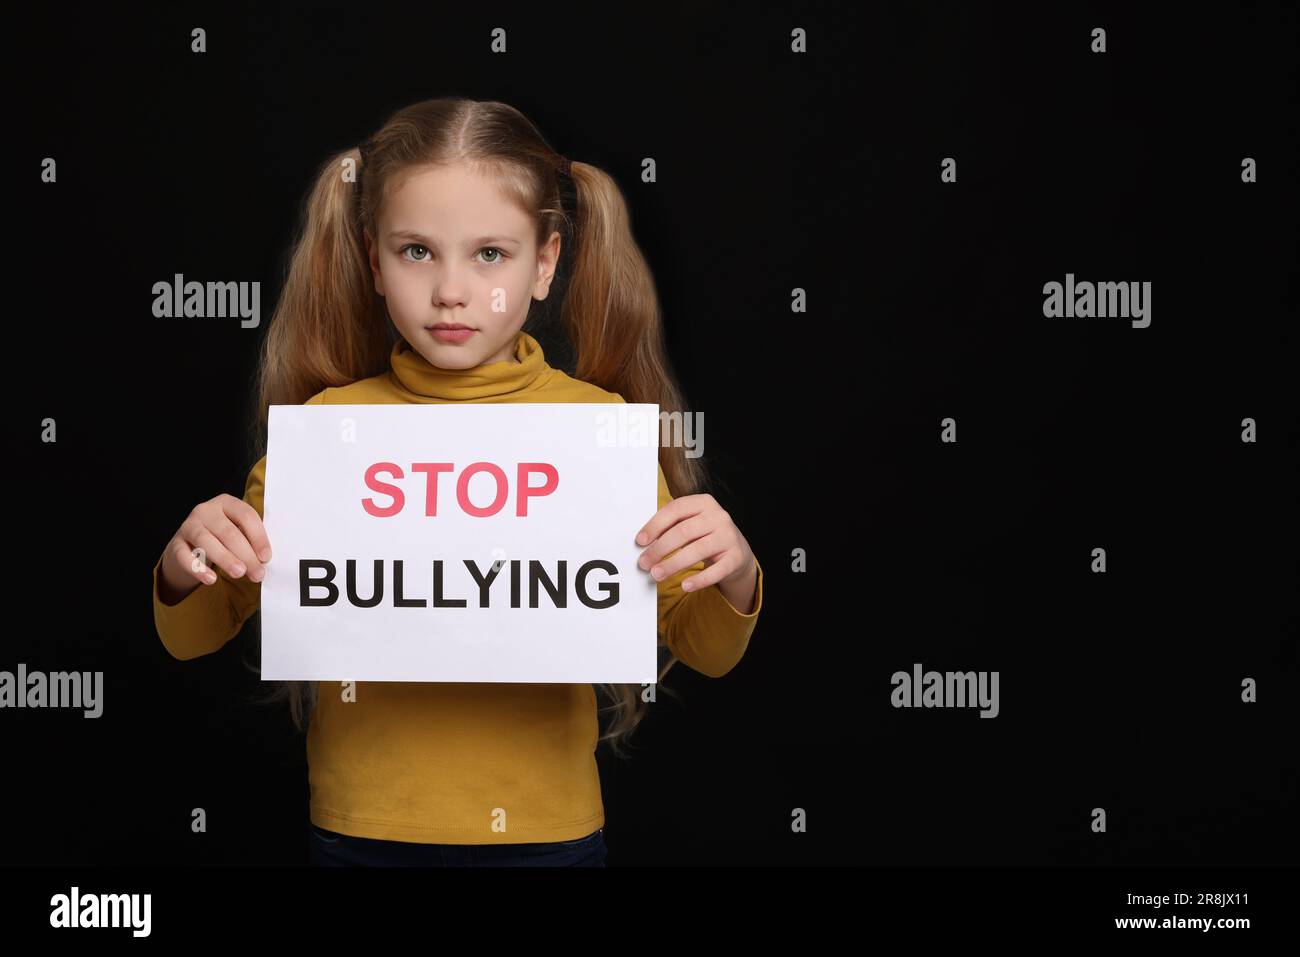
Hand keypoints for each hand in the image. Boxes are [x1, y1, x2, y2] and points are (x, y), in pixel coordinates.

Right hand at [159, 493, 272, 601]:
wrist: (191, 544)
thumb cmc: (224, 536)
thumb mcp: (238, 530)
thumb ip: (250, 540)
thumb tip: (263, 560)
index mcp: (227, 502)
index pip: (246, 516)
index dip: (258, 537)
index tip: (266, 557)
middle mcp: (205, 510)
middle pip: (228, 532)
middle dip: (246, 554)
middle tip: (257, 573)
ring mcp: (188, 525)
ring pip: (206, 541)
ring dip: (225, 559)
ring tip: (239, 573)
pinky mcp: (175, 543)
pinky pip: (184, 556)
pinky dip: (198, 569)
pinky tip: (211, 579)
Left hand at [635, 494, 756, 607]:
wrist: (736, 550)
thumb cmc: (704, 535)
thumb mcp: (691, 524)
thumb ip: (670, 527)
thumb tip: (643, 543)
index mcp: (703, 502)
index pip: (675, 509)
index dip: (655, 525)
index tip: (640, 541)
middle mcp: (718, 516)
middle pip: (684, 531)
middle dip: (660, 549)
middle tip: (644, 563)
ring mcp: (729, 536)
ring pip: (697, 550)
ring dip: (673, 564)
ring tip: (657, 575)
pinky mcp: (735, 557)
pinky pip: (716, 571)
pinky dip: (699, 580)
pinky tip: (685, 585)